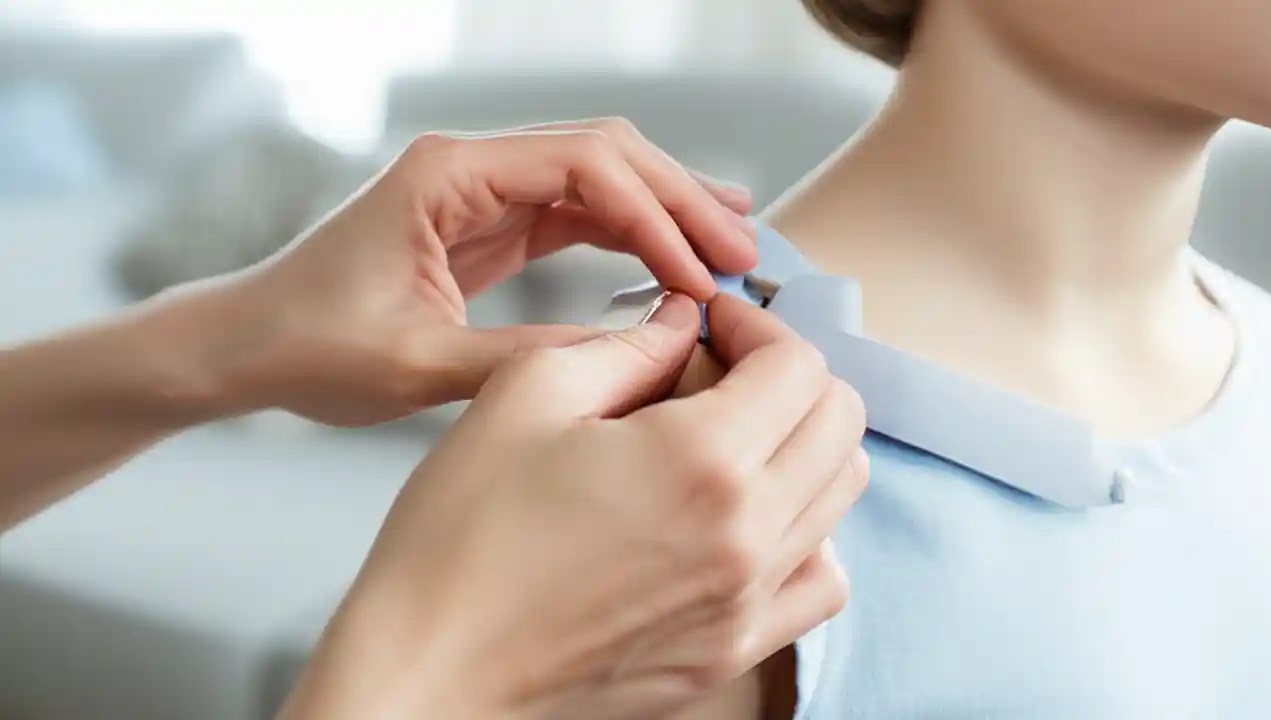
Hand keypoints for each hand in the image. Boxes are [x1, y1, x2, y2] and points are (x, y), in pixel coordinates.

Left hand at [220, 119, 756, 425]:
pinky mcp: (489, 225)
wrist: (248, 345)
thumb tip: (633, 354)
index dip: (655, 214)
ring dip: (666, 209)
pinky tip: (677, 254)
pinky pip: (578, 215)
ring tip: (734, 244)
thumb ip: (527, 357)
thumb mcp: (417, 365)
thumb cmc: (309, 347)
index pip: (582, 166)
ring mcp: (482, 191)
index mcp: (447, 175)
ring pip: (600, 178)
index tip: (701, 275)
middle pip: (605, 154)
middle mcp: (470, 166)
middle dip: (680, 198)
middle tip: (745, 251)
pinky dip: (632, 233)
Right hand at [280, 294, 868, 719]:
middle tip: (721, 371)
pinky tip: (744, 521)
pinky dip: (806, 534)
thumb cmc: (459, 541)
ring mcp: (747, 603)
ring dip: (801, 444)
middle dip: (789, 376)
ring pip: (840, 495)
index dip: (758, 324)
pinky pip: (821, 581)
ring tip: (727, 439)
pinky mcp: (731, 651)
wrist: (428, 673)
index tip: (713, 324)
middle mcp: (746, 536)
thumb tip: (681, 323)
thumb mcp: (525, 397)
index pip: (799, 366)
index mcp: (701, 462)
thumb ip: (625, 346)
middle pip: (839, 423)